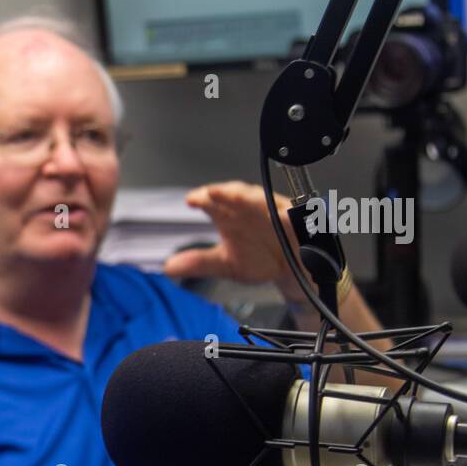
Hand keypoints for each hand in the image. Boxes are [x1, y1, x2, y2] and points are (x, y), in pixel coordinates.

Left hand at [164, 181, 306, 299]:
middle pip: (239, 194)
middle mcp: (251, 209)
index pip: (214, 200)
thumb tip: (168, 268)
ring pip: (265, 200)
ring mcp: (275, 213)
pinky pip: (295, 215)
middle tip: (212, 193)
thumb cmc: (260, 259)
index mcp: (231, 214)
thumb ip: (199, 263)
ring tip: (238, 197)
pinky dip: (288, 215)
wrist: (291, 272)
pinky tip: (281, 215)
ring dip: (253, 198)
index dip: (203, 198)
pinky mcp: (298, 222)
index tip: (190, 200)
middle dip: (227, 193)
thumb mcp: (226, 263)